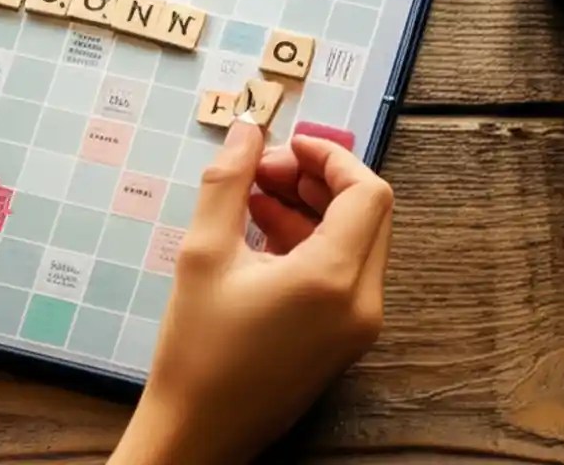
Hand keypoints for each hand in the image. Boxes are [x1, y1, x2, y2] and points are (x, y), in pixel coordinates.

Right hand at [110, 121, 393, 464]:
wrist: (198, 432)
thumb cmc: (197, 350)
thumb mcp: (203, 254)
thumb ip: (228, 183)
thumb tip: (247, 130)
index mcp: (333, 279)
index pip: (366, 192)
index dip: (329, 157)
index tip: (286, 146)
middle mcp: (361, 303)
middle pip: (366, 214)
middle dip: (317, 181)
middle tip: (262, 171)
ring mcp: (358, 326)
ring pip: (355, 242)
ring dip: (312, 210)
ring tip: (252, 199)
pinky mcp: (344, 340)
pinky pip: (342, 274)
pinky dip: (311, 244)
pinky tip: (260, 237)